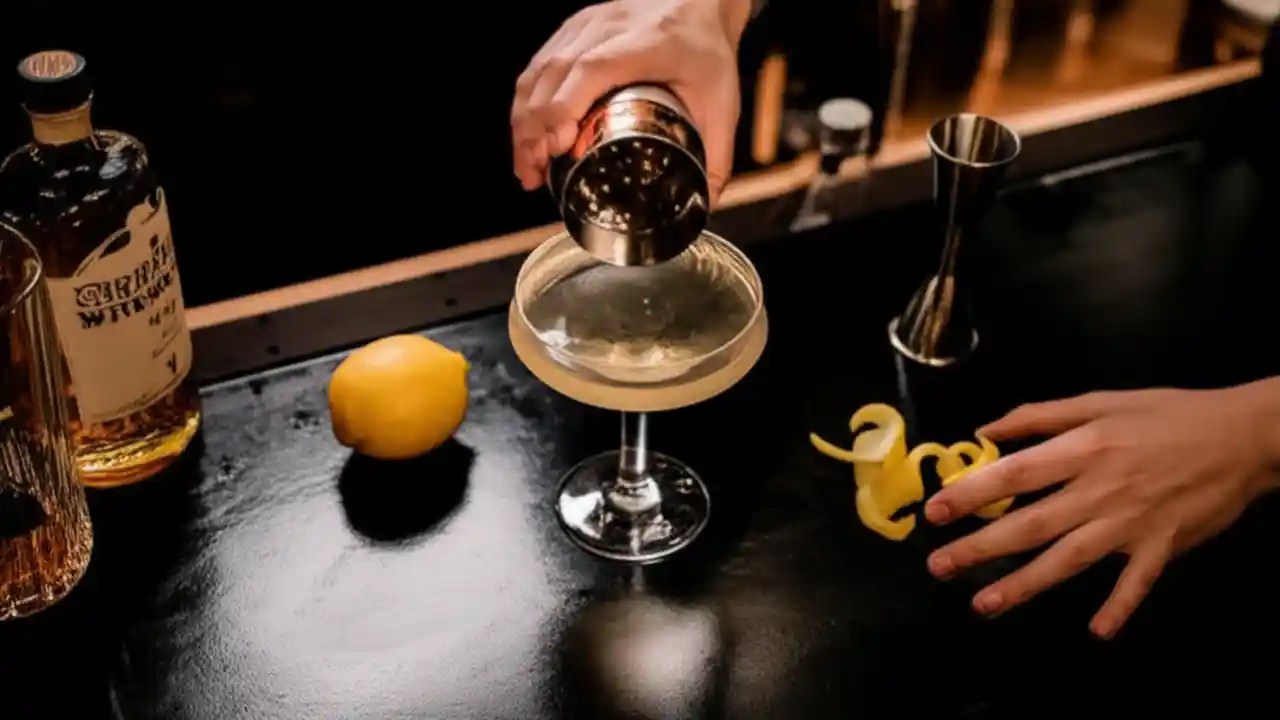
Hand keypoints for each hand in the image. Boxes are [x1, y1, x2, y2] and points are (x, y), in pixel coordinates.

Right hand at [510, 0, 750, 201]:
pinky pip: (538, 65)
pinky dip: (526, 104)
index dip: (565, 107)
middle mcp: (608, 27)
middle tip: (533, 173)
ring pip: (538, 70)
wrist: (701, 4)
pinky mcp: (573, 29)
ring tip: (526, 165)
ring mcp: (585, 25)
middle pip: (553, 73)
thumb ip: (716, 155)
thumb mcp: (723, 102)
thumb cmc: (708, 49)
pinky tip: (528, 136)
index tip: (556, 147)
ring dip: (524, 120)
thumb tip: (704, 205)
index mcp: (646, 43)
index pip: (590, 69)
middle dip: (534, 128)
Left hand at [922, 382, 1279, 638]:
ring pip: (1068, 559)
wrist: (1242, 437)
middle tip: (939, 566)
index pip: (1014, 475)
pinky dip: (1119, 607)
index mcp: (1083, 450)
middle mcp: (1100, 490)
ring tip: (985, 606)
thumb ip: (1040, 416)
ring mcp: (1131, 524)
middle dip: (980, 548)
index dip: (972, 494)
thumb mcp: (1101, 401)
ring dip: (1026, 585)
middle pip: (1030, 524)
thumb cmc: (1165, 414)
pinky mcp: (1163, 547)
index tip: (934, 513)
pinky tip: (1098, 631)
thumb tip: (985, 430)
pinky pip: (1137, 584)